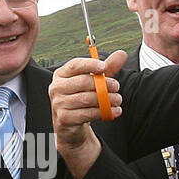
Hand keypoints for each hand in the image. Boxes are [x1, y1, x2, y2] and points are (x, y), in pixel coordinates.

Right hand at [48, 51, 126, 178]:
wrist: (70, 124)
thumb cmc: (81, 97)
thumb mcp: (93, 81)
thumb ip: (107, 68)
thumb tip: (122, 54)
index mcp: (61, 74)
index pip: (75, 65)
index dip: (90, 64)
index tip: (104, 67)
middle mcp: (57, 87)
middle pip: (83, 82)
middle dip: (104, 84)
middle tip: (116, 87)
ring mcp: (59, 104)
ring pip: (87, 99)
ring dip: (107, 99)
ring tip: (117, 100)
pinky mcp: (64, 118)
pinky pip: (88, 113)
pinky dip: (104, 112)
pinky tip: (114, 111)